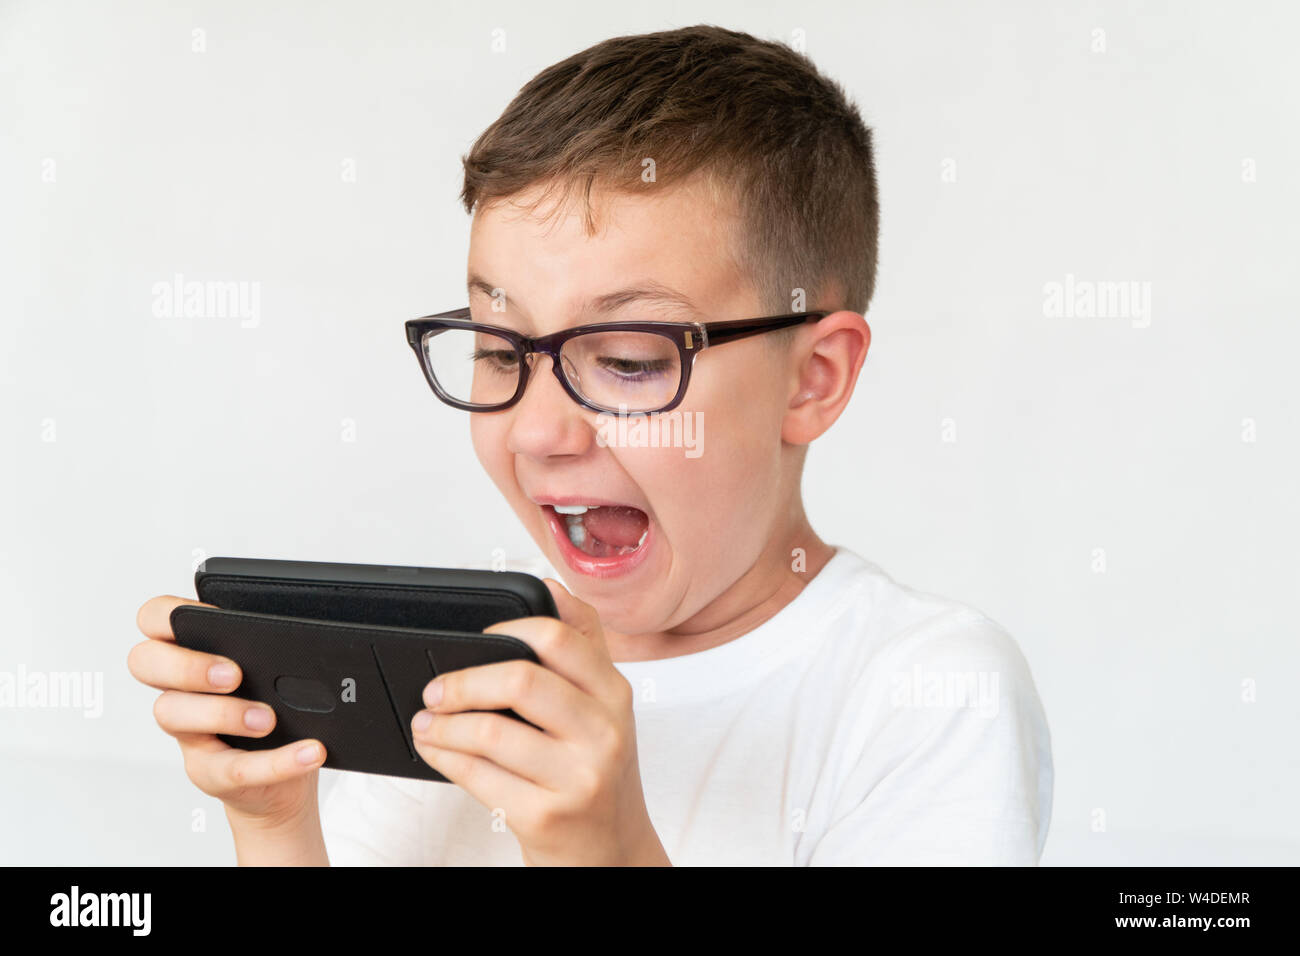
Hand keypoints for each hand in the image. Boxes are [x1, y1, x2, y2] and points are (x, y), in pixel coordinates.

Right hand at [129, 595, 326, 833]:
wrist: (283, 777)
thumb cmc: (276, 707)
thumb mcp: (275, 668)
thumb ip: (272, 645)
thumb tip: (303, 631)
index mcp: (192, 652)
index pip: (154, 619)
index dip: (166, 614)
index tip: (207, 616)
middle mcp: (179, 689)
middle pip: (145, 663)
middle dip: (187, 665)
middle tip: (233, 674)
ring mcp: (189, 732)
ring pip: (174, 715)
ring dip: (225, 714)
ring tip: (269, 720)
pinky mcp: (210, 771)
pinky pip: (232, 768)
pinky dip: (277, 762)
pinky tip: (309, 752)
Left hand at [409, 580, 668, 865]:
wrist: (610, 852)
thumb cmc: (595, 774)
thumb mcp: (601, 708)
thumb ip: (579, 648)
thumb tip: (547, 586)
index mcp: (615, 693)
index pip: (560, 636)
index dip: (508, 630)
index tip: (477, 638)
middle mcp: (605, 731)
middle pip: (520, 679)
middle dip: (462, 681)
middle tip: (435, 689)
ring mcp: (579, 776)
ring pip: (490, 730)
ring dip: (442, 725)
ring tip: (427, 723)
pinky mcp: (547, 816)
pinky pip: (477, 776)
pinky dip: (443, 757)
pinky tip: (437, 750)